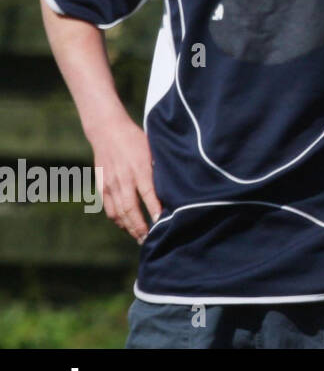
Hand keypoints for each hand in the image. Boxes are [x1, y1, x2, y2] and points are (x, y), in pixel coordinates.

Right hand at [87, 115, 161, 242]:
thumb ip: (160, 168)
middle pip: (131, 208)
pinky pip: (109, 209)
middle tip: (149, 239)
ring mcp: (111, 184)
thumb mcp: (152, 150)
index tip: (162, 222)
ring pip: (118, 212)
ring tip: (139, 238)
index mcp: (139, 169)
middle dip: (140, 226)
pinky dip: (118, 220)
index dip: (155, 209)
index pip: (148, 194)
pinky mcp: (102, 186)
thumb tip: (174, 185)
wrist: (107, 131)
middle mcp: (124, 179)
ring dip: (129, 227)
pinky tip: (126, 226)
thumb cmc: (135, 140)